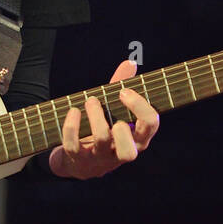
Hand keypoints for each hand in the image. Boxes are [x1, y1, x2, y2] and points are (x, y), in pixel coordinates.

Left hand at [49, 60, 159, 178]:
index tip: (124, 91)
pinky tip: (73, 111)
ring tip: (90, 101)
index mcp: (137, 138)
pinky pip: (73, 147)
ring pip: (102, 142)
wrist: (77, 161)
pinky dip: (72, 127)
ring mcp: (99, 159)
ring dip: (96, 117)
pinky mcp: (78, 160)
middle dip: (122, 129)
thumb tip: (130, 62)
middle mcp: (120, 152)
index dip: (141, 106)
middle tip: (113, 109)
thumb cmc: (103, 129)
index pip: (150, 125)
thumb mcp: (115, 110)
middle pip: (130, 152)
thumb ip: (123, 86)